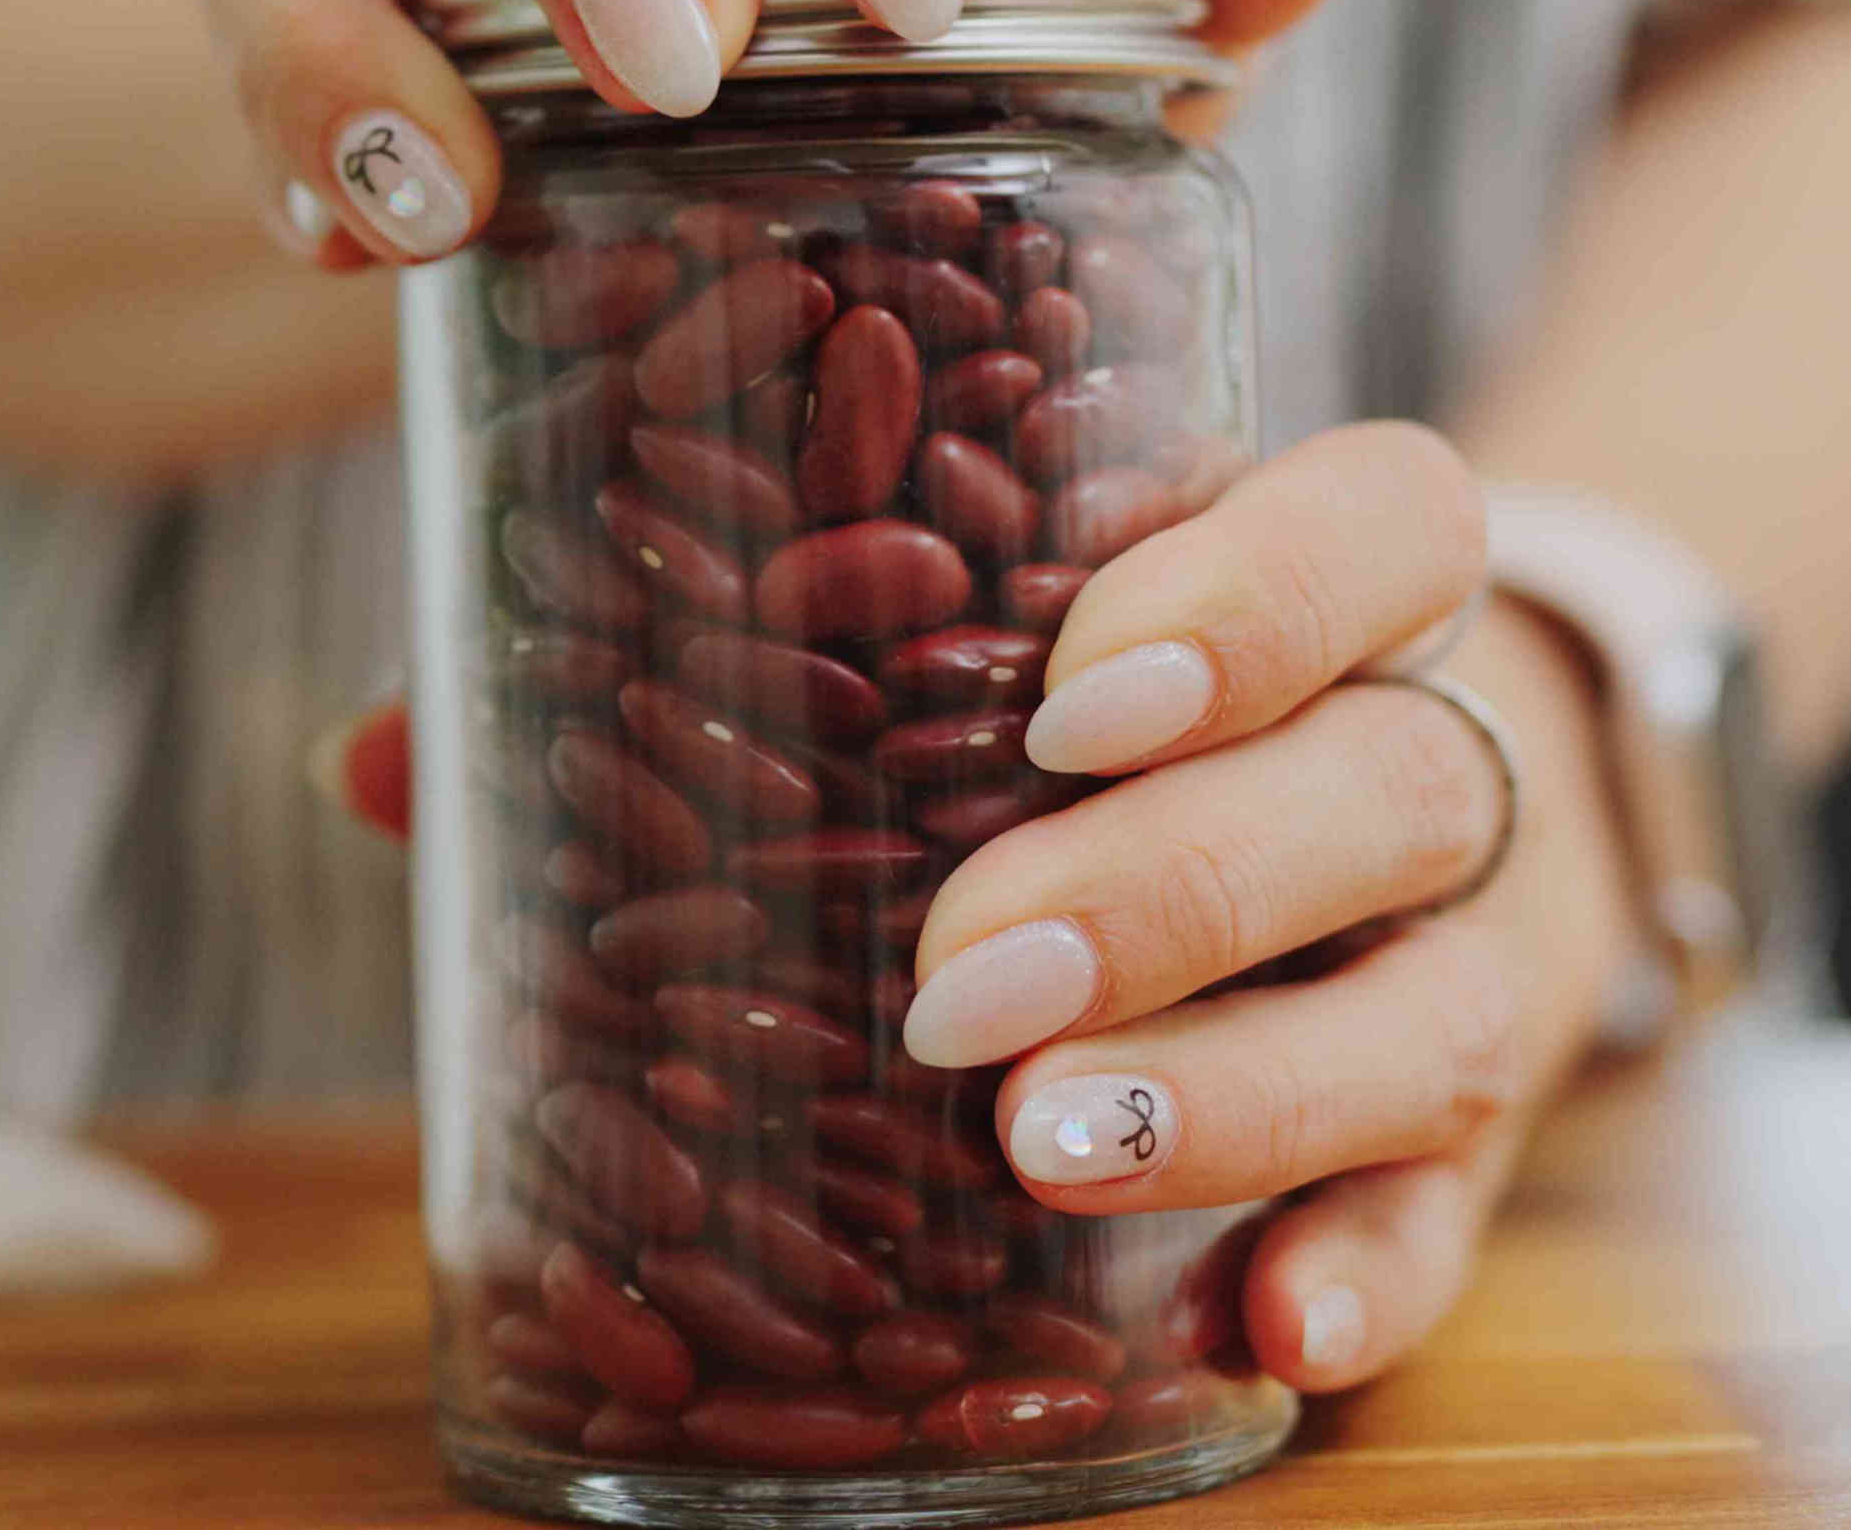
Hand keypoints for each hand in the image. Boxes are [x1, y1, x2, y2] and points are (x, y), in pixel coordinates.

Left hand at [316, 420, 1643, 1393]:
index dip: (1259, 592)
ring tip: (1048, 1147)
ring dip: (1245, 1087)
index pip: (1382, 521)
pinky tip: (1262, 1329)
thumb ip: (705, 666)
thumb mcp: (984, 634)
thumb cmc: (1106, 702)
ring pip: (1433, 1007)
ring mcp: (1473, 955)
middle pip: (1392, 775)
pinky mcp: (1472, 1140)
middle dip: (1175, 877)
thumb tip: (376, 758)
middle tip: (962, 975)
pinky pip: (1459, 1217)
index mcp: (1331, 578)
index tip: (1072, 690)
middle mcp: (1434, 754)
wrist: (1428, 785)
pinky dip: (1370, 1271)